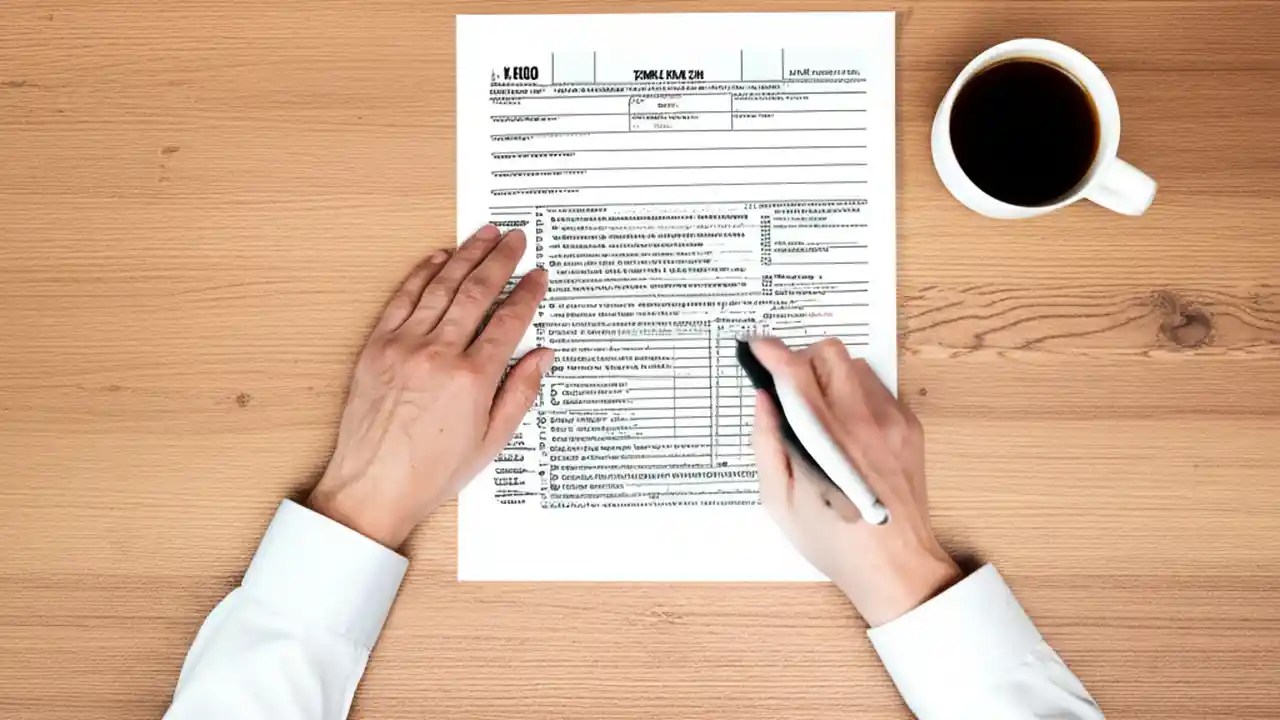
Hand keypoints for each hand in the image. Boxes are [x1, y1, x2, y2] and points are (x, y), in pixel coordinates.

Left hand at [308, 225, 551, 548]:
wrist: (373, 486)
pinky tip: (440, 258)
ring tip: (485, 235)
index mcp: (473, 378)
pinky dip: (423, 273)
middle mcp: (439, 353)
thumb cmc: (431, 472)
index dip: (527, 293)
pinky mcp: (377, 345)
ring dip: (466, 255)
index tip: (538, 276)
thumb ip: (520, 392)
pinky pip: (403, 297)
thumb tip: (542, 355)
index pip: (509, 320)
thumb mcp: (491, 441)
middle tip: (516, 239)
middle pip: (477, 291)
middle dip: (501, 260)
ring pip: (442, 285)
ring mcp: (404, 345)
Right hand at [750, 337, 959, 625]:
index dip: (772, 351)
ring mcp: (891, 421)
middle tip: (789, 385)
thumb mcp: (780, 502)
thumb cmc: (833, 540)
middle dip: (802, 359)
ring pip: (855, 366)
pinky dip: (855, 395)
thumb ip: (766, 444)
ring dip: (829, 375)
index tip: (758, 346)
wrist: (896, 565)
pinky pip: (877, 389)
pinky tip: (847, 428)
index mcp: (825, 441)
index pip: (796, 372)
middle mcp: (862, 422)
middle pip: (829, 353)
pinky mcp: (910, 426)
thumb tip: (762, 400)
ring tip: (819, 410)